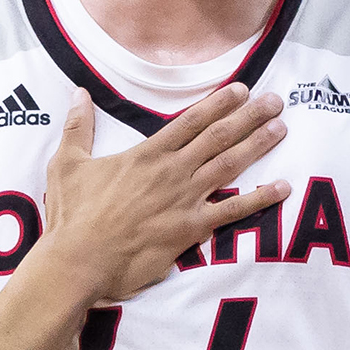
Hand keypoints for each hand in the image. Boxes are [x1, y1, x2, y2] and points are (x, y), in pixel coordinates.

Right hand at [33, 84, 289, 303]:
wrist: (80, 260)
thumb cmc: (72, 214)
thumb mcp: (67, 164)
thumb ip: (77, 127)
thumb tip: (78, 94)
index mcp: (146, 154)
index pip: (190, 121)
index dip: (219, 103)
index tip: (242, 89)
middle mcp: (172, 172)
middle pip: (218, 137)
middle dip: (249, 117)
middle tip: (275, 101)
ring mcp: (184, 200)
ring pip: (229, 165)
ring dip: (257, 145)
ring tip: (281, 128)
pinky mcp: (191, 229)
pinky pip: (232, 210)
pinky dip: (259, 199)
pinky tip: (282, 187)